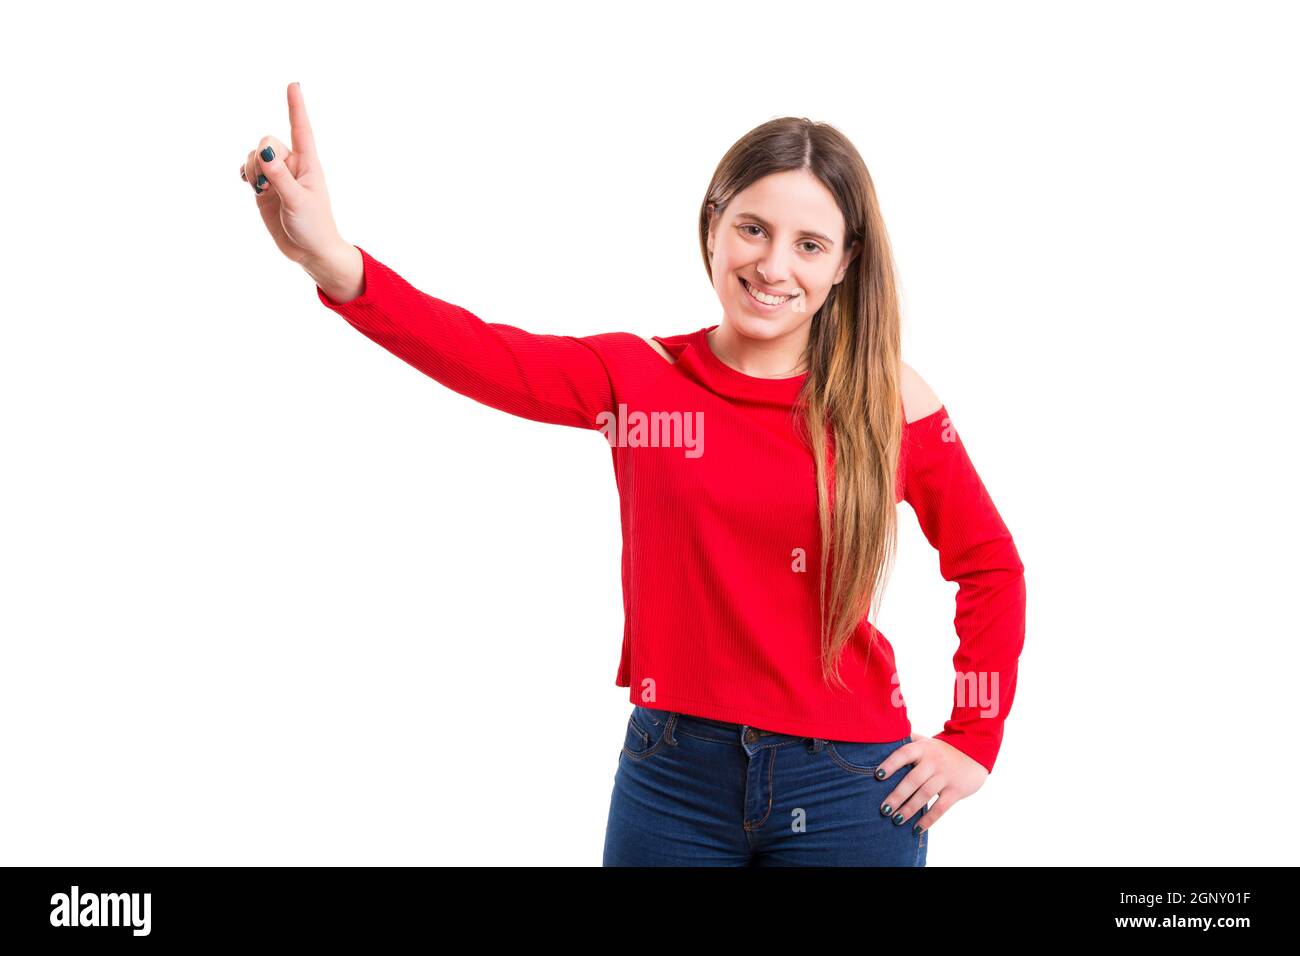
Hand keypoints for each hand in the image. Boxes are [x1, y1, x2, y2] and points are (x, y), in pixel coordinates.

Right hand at [240, 82, 347, 267]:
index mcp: (308, 164)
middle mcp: (292, 165)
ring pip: (256, 155)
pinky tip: (248, 182)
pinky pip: (249, 169)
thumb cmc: (313, 226)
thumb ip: (279, 175)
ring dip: (252, 168)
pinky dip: (246, 172)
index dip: (295, 106)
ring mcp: (278, 176)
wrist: (310, 251)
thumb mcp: (297, 200)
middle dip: (261, 157)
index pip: (301, 129)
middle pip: (268, 142)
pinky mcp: (265, 189)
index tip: (294, 84)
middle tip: (265, 182)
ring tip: (260, 189)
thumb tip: (264, 150)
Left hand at [874, 730, 987, 834]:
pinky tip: (916, 829)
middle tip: (884, 809)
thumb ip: (907, 741)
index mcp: (923, 748)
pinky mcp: (956, 791)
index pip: (904, 754)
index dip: (890, 764)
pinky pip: (941, 807)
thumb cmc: (942, 749)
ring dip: (909, 809)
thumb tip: (882, 738)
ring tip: (896, 819)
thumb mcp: (926, 741)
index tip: (878, 775)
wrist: (975, 752)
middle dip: (897, 795)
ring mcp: (945, 776)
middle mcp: (933, 761)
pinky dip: (928, 819)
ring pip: (925, 795)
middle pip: (913, 779)